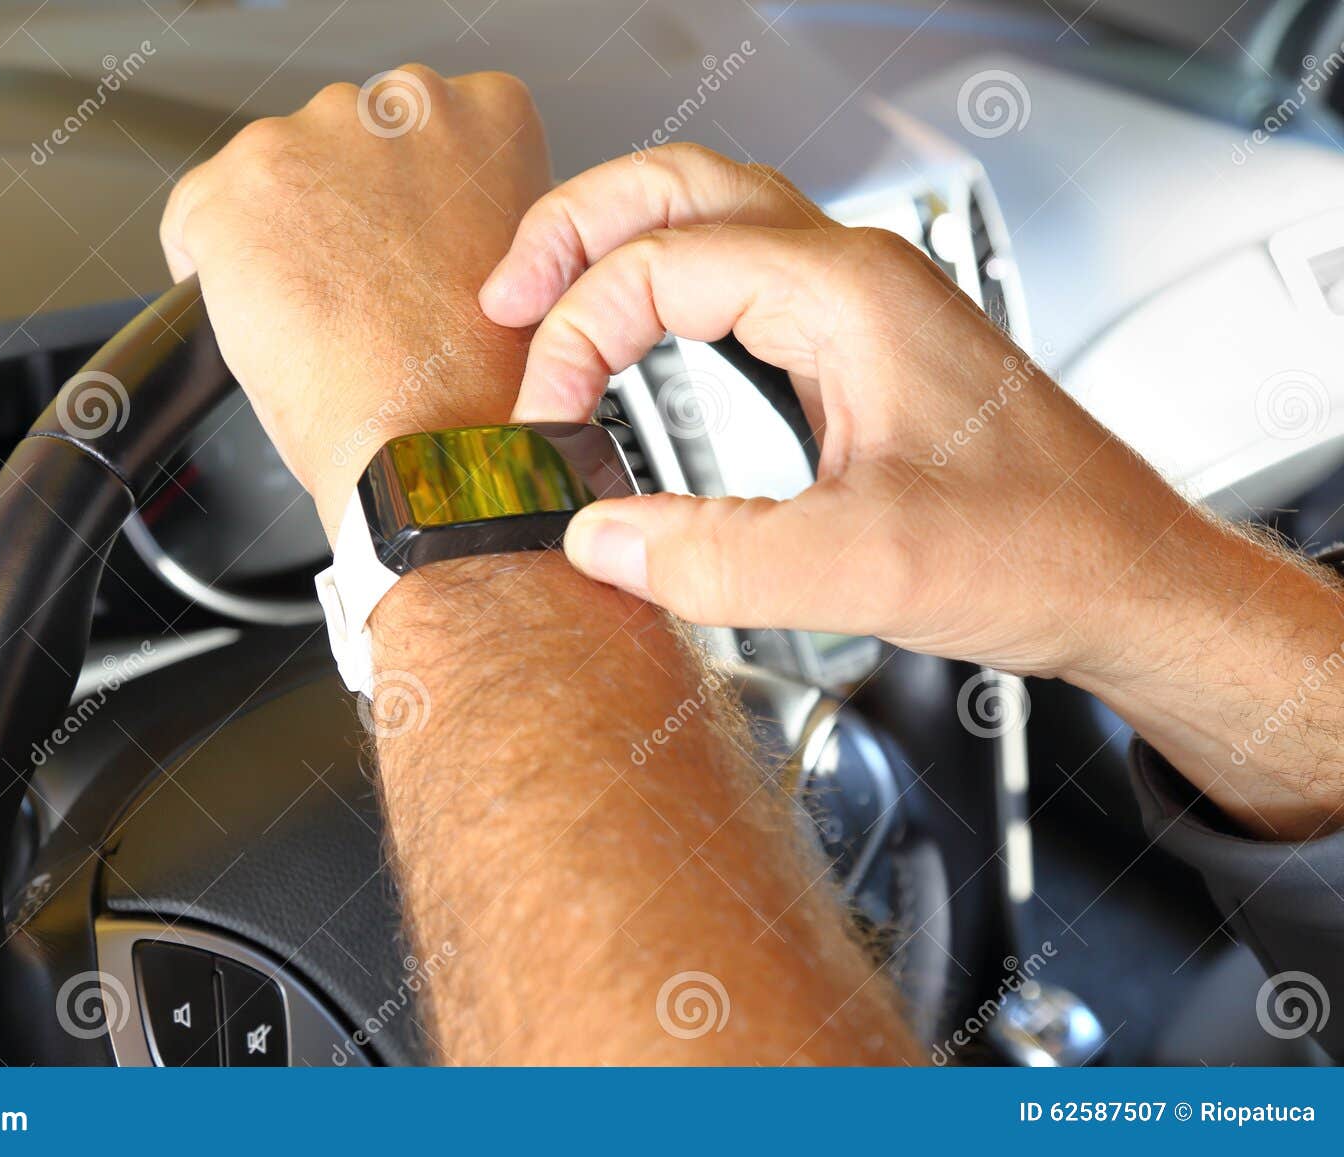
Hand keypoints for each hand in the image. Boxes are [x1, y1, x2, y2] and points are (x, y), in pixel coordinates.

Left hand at [160, 66, 550, 536]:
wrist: (438, 445)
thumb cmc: (483, 384)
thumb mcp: (510, 266)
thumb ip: (462, 211)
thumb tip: (414, 224)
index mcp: (486, 117)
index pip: (419, 127)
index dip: (401, 202)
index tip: (400, 249)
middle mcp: (400, 105)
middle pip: (338, 143)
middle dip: (337, 210)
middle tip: (358, 294)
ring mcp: (311, 138)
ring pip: (267, 175)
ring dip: (278, 234)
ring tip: (318, 318)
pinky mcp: (236, 187)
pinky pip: (195, 217)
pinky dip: (212, 269)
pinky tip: (263, 320)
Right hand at [480, 143, 1207, 681]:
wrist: (1124, 579)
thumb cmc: (1040, 551)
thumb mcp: (866, 571)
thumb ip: (719, 560)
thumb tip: (598, 539)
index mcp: (850, 295)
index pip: (661, 267)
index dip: (576, 339)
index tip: (544, 426)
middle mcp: (854, 280)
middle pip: (684, 188)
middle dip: (577, 229)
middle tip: (504, 294)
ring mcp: (860, 310)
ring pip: (714, 222)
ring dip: (620, 248)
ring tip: (544, 299)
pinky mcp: (860, 354)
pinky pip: (741, 284)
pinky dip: (666, 296)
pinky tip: (639, 342)